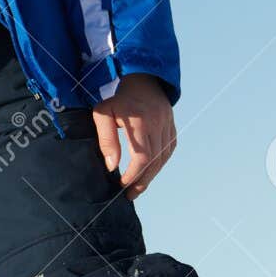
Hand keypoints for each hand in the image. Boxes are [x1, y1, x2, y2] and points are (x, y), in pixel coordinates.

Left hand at [92, 72, 175, 199]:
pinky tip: (149, 173)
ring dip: (150, 176)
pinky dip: (159, 165)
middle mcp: (158, 125)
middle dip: (141, 181)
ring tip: (137, 188)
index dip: (133, 175)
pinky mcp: (172, 129)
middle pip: (154, 162)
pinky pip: (168, 152)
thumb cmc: (119, 99)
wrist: (144, 81)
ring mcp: (168, 127)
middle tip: (129, 195)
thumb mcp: (103, 114)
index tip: (121, 185)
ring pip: (162, 159)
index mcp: (140, 121)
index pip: (142, 156)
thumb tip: (112, 166)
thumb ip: (106, 139)